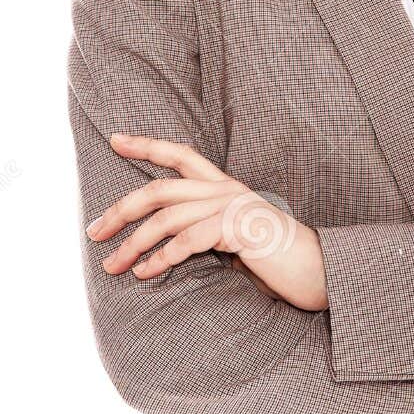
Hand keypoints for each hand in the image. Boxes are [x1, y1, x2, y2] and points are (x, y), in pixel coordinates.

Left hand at [85, 133, 328, 310]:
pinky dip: (161, 259)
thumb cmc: (277, 262)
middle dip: (120, 210)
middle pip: (159, 189)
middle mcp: (226, 190)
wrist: (320, 271)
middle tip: (93, 232)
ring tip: (113, 265)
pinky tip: (146, 274)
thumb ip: (205, 232)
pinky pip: (187, 242)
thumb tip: (165, 245)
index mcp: (225, 187)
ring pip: (166, 218)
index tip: (114, 140)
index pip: (180, 155)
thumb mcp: (234, 239)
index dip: (146, 145)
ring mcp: (233, 207)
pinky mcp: (239, 229)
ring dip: (133, 244)